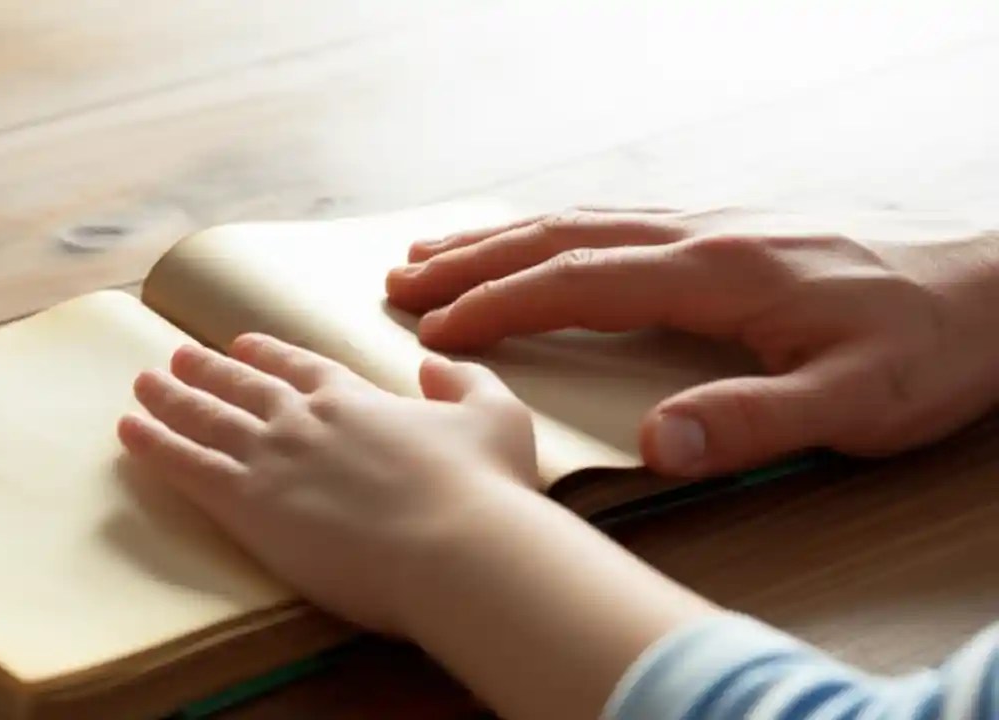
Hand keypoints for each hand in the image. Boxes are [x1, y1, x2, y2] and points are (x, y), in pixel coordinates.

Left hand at [117, 334, 539, 634]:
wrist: (457, 546)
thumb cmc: (485, 488)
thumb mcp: (497, 415)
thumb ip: (462, 382)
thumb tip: (434, 363)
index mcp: (357, 398)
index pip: (300, 368)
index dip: (269, 355)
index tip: (244, 345)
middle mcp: (305, 418)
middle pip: (241, 387)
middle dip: (207, 370)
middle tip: (176, 356)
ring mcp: (272, 457)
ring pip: (204, 419)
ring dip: (168, 398)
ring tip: (141, 382)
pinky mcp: (247, 504)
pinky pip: (185, 466)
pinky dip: (153, 445)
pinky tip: (127, 429)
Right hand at [385, 208, 998, 476]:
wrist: (997, 286)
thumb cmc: (930, 347)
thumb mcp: (855, 403)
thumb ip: (753, 421)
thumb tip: (656, 444)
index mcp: (718, 272)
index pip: (580, 282)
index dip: (499, 304)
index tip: (433, 328)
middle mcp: (702, 234)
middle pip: (561, 236)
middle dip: (474, 260)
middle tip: (399, 280)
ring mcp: (713, 224)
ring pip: (582, 219)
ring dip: (501, 236)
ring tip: (436, 251)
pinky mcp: (728, 231)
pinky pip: (615, 220)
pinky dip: (553, 230)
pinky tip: (536, 241)